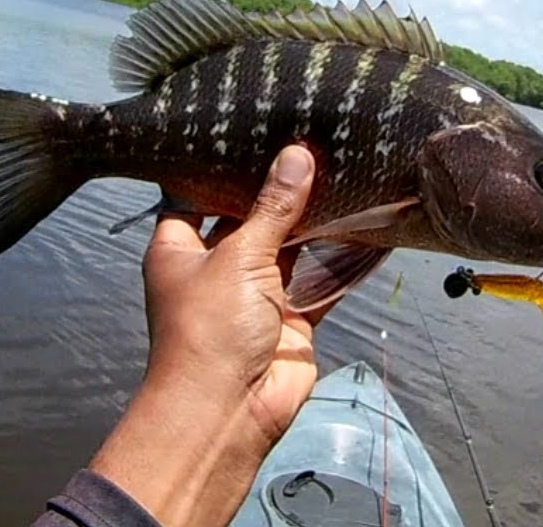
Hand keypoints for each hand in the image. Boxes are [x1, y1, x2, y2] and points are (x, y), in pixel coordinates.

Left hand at [90, 145, 331, 526]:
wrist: (230, 411)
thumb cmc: (209, 329)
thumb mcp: (238, 255)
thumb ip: (273, 207)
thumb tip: (297, 155)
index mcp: (180, 249)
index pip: (195, 196)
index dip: (219, 169)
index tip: (250, 131)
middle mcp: (217, 269)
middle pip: (249, 219)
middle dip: (276, 191)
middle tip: (310, 140)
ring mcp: (256, 295)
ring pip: (288, 248)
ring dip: (312, 221)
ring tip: (342, 168)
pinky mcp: (292, 317)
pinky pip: (319, 280)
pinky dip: (339, 259)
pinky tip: (363, 222)